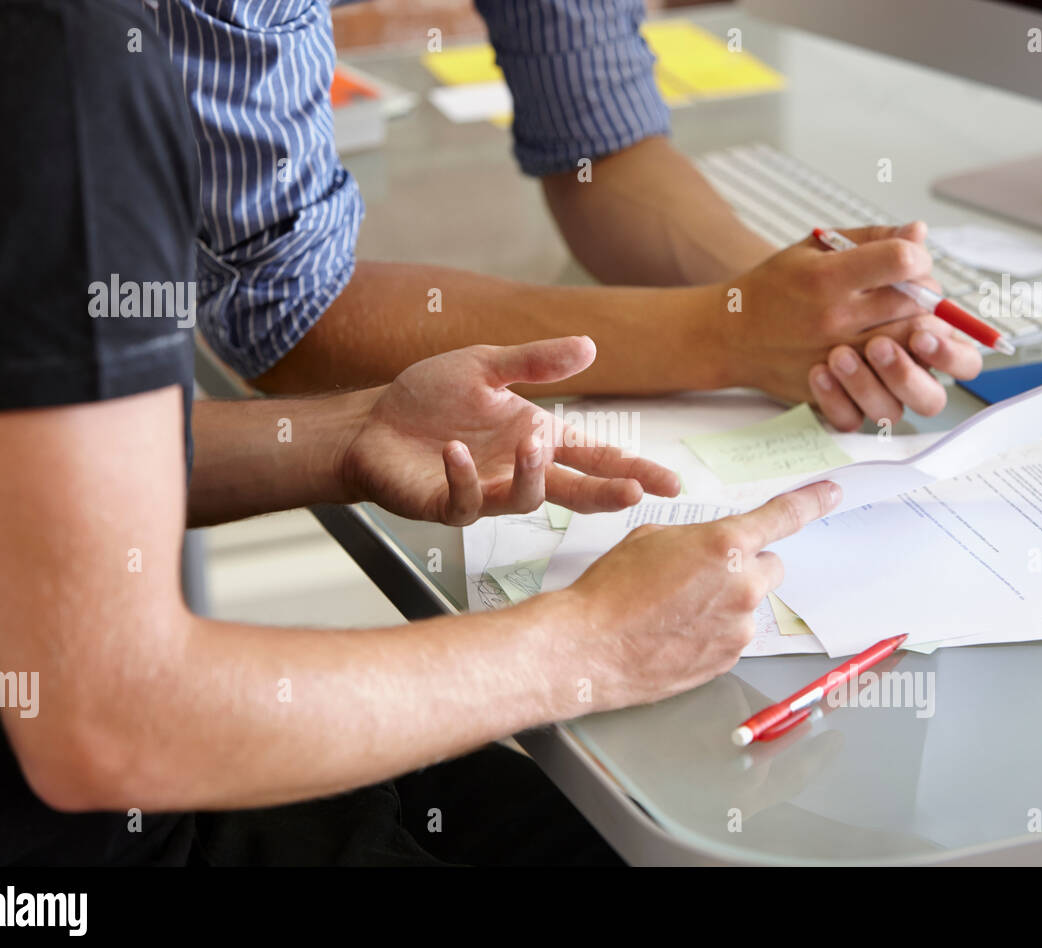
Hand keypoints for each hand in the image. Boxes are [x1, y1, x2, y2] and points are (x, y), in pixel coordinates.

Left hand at [340, 336, 679, 523]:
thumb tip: (590, 346)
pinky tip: (453, 452)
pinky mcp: (448, 506)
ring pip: (526, 499)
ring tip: (529, 443)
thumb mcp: (484, 366)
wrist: (370, 423)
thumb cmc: (428, 398)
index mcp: (536, 437)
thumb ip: (536, 362)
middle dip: (606, 493)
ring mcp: (484, 492)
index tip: (670, 483)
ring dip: (533, 473)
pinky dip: (462, 476)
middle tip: (634, 493)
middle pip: (574, 490)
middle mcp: (517, 469)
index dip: (632, 469)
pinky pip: (465, 501)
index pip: (595, 456)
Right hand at [557, 481, 839, 711]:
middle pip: (770, 568)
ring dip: (726, 603)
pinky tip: (676, 633)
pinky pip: (733, 636)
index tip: (832, 494)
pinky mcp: (729, 659)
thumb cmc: (611, 590)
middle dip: (745, 568)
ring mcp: (739, 627)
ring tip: (676, 612)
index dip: (811, 503)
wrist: (590, 646)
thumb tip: (709, 550)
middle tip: (704, 576)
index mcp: (726, 545)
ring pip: (749, 605)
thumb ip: (696, 539)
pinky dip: (714, 632)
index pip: (783, 517)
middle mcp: (743, 586)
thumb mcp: (652, 539)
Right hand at [720, 222, 982, 428]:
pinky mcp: (832, 387)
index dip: (917, 256)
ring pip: (909, 346)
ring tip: (906, 322)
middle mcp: (833, 318)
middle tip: (915, 291)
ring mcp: (833, 356)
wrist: (727, 335)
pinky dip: (895, 371)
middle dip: (926, 293)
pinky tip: (887, 353)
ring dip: (919, 332)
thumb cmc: (772, 287)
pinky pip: (883, 385)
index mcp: (827, 277)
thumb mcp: (814, 249)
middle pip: (915, 304)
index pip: (903, 261)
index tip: (910, 260)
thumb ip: (870, 238)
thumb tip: (919, 233)